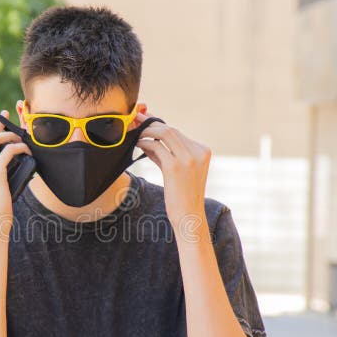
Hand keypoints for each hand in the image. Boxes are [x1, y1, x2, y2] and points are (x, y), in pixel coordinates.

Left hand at [134, 111, 210, 229]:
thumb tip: (149, 140)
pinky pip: (156, 146)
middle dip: (150, 123)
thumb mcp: (179, 171)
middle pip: (170, 130)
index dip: (159, 125)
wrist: (189, 216)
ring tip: (134, 132)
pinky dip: (144, 143)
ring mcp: (188, 158)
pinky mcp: (175, 166)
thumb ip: (167, 154)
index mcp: (203, 151)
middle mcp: (198, 151)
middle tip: (135, 120)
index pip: (177, 133)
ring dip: (146, 130)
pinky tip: (137, 144)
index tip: (145, 120)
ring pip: (164, 133)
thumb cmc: (182, 196)